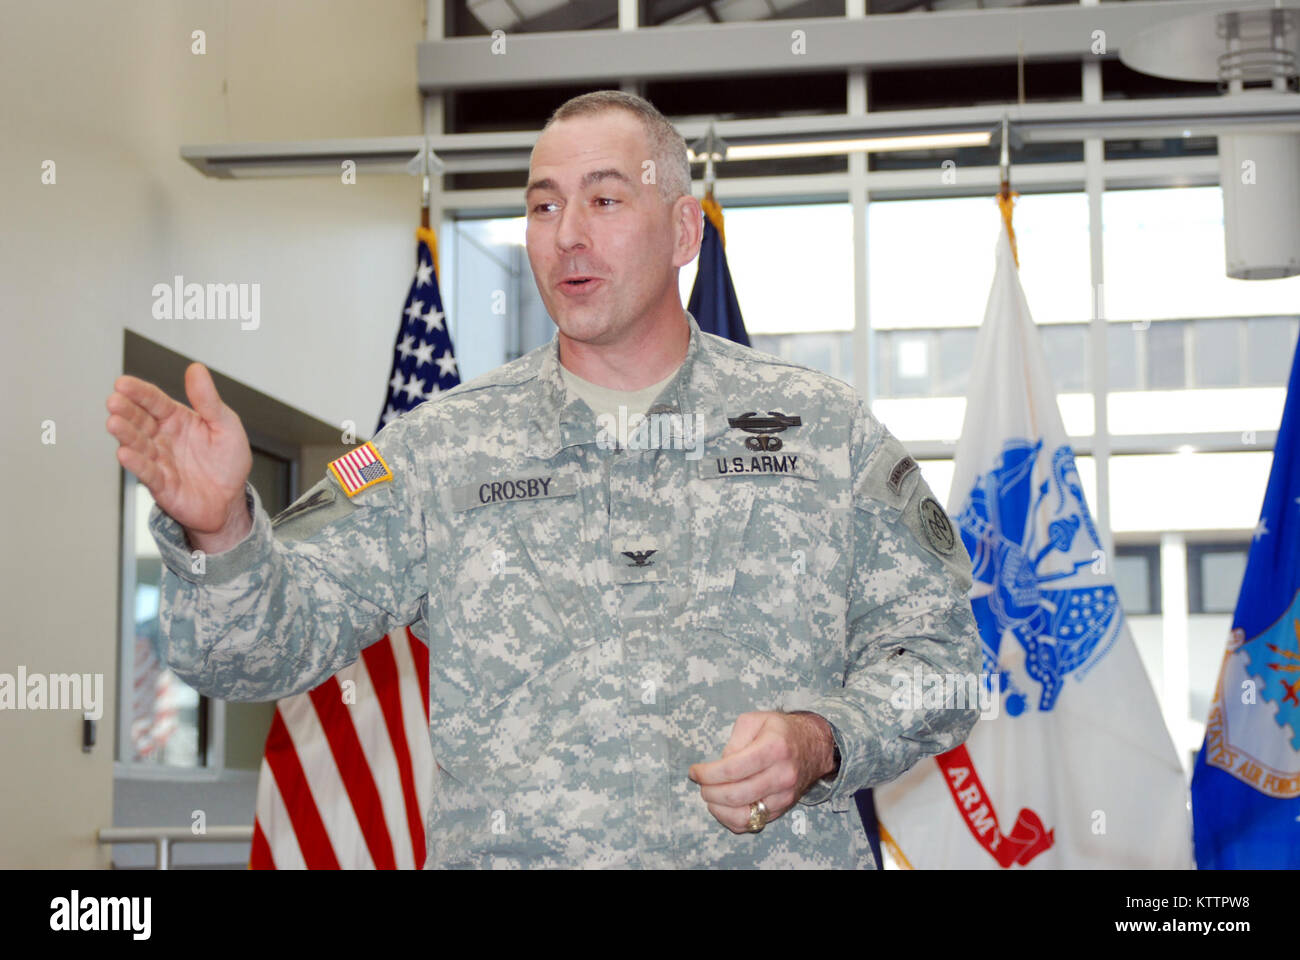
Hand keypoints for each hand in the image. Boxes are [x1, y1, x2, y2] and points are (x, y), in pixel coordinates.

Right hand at [106, 362, 252, 547]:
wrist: (230, 500)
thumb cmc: (227, 462)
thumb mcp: (226, 425)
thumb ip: (209, 400)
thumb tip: (196, 370)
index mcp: (178, 419)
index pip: (154, 401)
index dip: (139, 392)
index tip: (123, 383)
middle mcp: (163, 437)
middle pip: (140, 420)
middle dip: (126, 410)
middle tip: (114, 401)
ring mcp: (159, 460)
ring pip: (138, 444)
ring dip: (126, 434)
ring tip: (114, 423)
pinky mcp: (160, 483)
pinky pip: (146, 472)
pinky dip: (136, 463)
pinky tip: (125, 453)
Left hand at [688, 711, 837, 833]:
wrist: (814, 746)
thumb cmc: (780, 731)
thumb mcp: (755, 720)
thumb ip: (735, 740)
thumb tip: (720, 765)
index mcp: (774, 748)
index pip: (733, 769)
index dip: (708, 774)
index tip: (694, 772)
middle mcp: (782, 774)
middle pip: (736, 795)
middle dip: (710, 792)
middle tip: (701, 784)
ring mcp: (784, 795)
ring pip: (744, 815)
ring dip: (719, 809)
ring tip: (710, 796)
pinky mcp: (783, 808)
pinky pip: (753, 823)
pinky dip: (732, 819)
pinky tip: (723, 807)